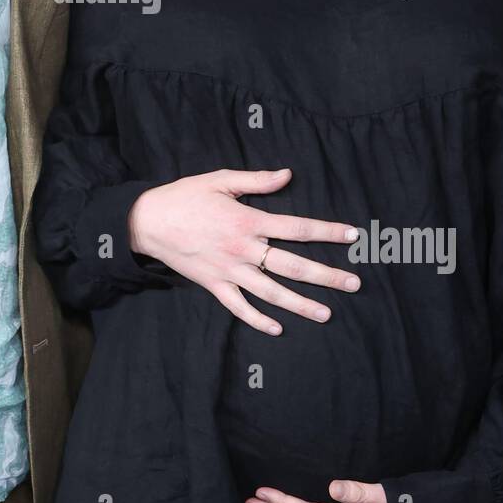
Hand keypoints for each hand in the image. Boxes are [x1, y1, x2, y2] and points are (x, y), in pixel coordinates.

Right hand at [127, 168, 360, 333]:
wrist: (148, 222)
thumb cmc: (185, 196)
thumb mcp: (220, 180)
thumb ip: (256, 180)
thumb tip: (288, 175)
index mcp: (248, 221)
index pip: (297, 227)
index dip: (327, 231)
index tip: (353, 235)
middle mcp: (243, 249)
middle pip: (293, 266)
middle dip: (327, 275)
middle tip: (355, 282)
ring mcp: (229, 271)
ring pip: (272, 292)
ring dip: (301, 304)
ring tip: (327, 314)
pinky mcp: (214, 286)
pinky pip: (240, 307)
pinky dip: (258, 319)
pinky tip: (279, 328)